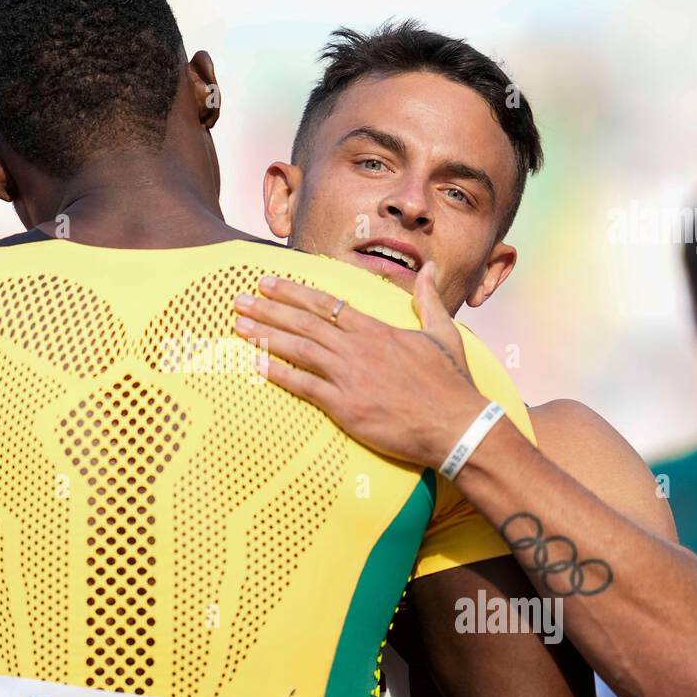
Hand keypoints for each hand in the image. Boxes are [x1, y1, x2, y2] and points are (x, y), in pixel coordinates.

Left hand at [232, 260, 488, 467]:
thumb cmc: (451, 384)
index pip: (326, 304)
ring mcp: (349, 377)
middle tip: (239, 299)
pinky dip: (278, 373)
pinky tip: (255, 364)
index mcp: (377, 330)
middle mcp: (357, 349)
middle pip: (304, 322)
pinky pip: (303, 386)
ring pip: (298, 349)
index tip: (268, 282)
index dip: (293, 292)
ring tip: (238, 325)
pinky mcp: (345, 406)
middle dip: (268, 308)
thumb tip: (428, 270)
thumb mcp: (443, 333)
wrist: (457, 426)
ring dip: (265, 335)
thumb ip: (427, 300)